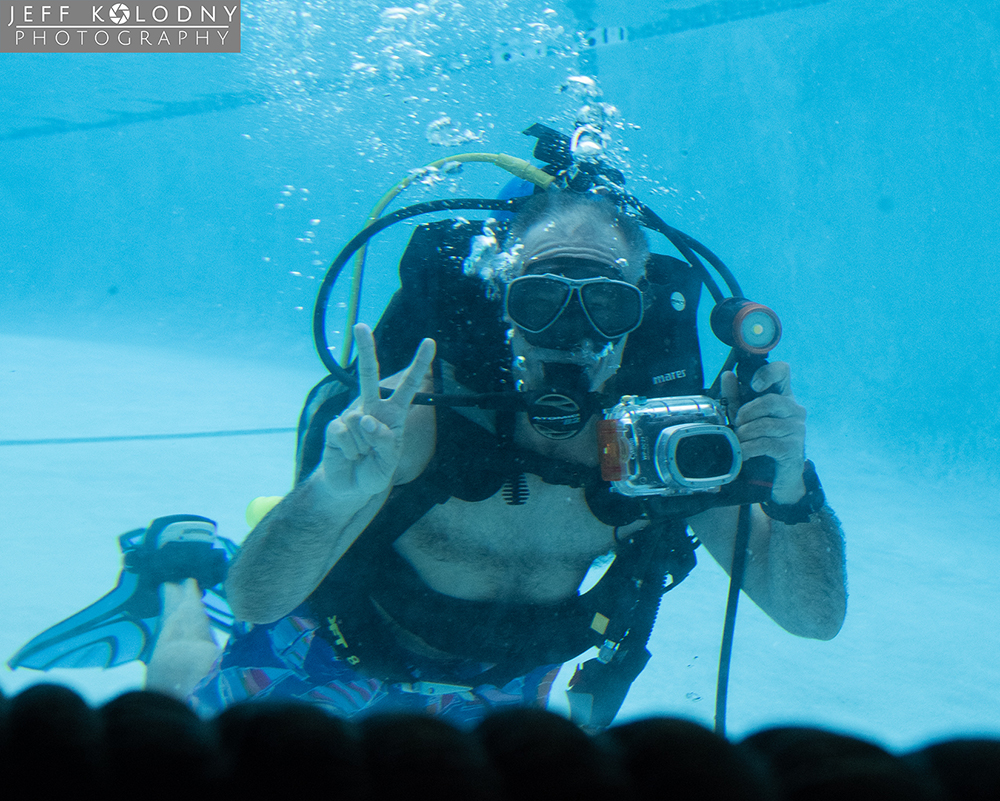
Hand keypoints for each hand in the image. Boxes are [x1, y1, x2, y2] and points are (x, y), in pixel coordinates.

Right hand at [322, 324, 435, 498]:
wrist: (350, 486)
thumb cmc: (375, 470)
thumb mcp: (389, 462)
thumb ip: (386, 442)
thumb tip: (367, 420)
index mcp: (394, 413)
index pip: (408, 386)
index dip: (419, 364)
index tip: (429, 341)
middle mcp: (372, 409)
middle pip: (368, 375)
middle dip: (365, 349)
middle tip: (360, 326)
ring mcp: (351, 416)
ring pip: (359, 423)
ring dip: (363, 447)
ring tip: (362, 456)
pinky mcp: (334, 426)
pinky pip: (342, 433)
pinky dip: (349, 449)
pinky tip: (349, 455)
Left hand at [721, 361, 806, 504]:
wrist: (774, 475)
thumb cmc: (759, 440)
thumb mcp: (744, 417)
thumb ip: (735, 397)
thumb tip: (728, 375)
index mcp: (783, 396)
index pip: (783, 371)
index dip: (768, 373)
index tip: (753, 385)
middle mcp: (794, 410)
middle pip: (771, 401)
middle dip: (747, 412)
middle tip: (737, 423)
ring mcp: (797, 429)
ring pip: (766, 424)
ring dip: (745, 433)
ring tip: (738, 439)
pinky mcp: (793, 448)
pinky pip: (766, 443)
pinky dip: (749, 448)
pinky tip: (743, 452)